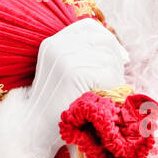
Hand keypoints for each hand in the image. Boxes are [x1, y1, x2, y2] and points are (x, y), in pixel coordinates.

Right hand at [23, 20, 128, 157]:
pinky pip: (107, 73)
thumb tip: (121, 51)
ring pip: (109, 58)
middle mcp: (57, 45)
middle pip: (103, 40)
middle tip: (116, 78)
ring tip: (109, 91)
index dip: (108, 39)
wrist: (37, 130)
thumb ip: (83, 57)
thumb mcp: (64, 72)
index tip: (118, 56)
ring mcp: (64, 58)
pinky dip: (112, 85)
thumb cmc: (57, 105)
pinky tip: (104, 97)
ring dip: (116, 75)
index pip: (89, 27)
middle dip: (116, 59)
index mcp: (53, 42)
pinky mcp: (73, 74)